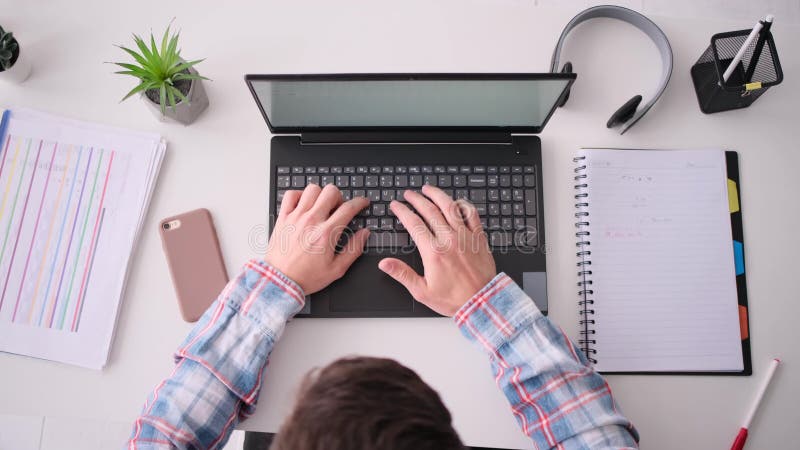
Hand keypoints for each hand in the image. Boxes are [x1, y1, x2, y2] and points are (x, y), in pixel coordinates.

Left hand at [264, 184, 369, 293]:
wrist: (280, 281)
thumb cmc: (306, 277)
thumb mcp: (336, 269)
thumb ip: (353, 249)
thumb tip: (364, 234)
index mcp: (327, 233)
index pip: (348, 208)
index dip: (360, 202)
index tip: (362, 202)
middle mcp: (312, 221)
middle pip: (331, 192)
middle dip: (340, 197)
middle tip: (339, 208)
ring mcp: (296, 217)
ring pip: (312, 189)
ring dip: (320, 195)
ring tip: (321, 206)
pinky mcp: (283, 218)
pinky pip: (291, 194)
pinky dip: (299, 195)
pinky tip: (304, 205)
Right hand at [378, 185, 496, 315]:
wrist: (482, 302)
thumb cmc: (454, 299)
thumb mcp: (422, 291)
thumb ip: (402, 274)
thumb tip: (385, 263)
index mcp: (433, 251)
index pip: (413, 223)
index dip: (402, 211)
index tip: (396, 205)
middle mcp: (449, 239)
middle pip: (429, 210)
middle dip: (416, 199)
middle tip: (409, 194)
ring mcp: (465, 236)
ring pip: (450, 207)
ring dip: (437, 195)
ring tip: (428, 189)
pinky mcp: (479, 238)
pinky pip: (472, 215)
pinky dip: (463, 205)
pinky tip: (457, 201)